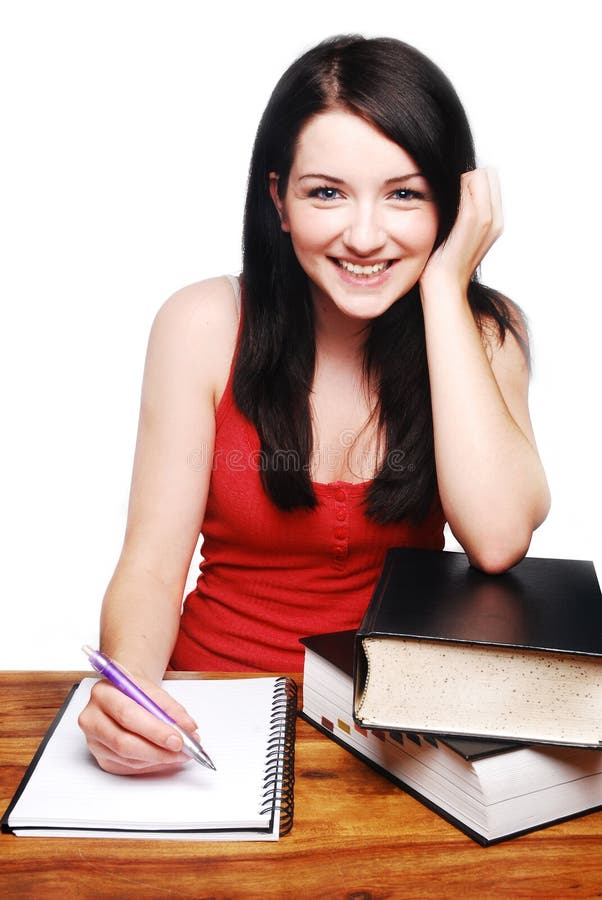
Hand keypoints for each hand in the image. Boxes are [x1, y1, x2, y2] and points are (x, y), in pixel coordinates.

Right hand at [78, 675, 198, 774]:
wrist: (122, 694)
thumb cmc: (135, 691)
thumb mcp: (153, 690)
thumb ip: (171, 708)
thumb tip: (188, 727)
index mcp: (103, 693)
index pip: (128, 715)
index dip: (154, 730)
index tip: (177, 739)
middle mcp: (92, 718)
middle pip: (124, 742)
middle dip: (158, 750)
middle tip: (183, 750)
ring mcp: (94, 741)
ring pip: (128, 758)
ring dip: (159, 759)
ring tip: (181, 754)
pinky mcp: (100, 757)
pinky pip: (128, 767)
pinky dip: (151, 764)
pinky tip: (166, 758)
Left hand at [420, 167, 502, 293]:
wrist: (443, 286)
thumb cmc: (444, 261)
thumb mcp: (458, 233)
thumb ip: (463, 212)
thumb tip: (456, 188)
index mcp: (495, 222)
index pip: (489, 178)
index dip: (469, 181)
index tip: (452, 199)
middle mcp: (496, 219)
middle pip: (487, 173)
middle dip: (466, 178)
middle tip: (447, 202)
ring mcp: (487, 218)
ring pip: (479, 174)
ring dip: (458, 183)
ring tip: (443, 206)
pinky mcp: (472, 219)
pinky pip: (470, 185)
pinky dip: (455, 187)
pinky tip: (439, 204)